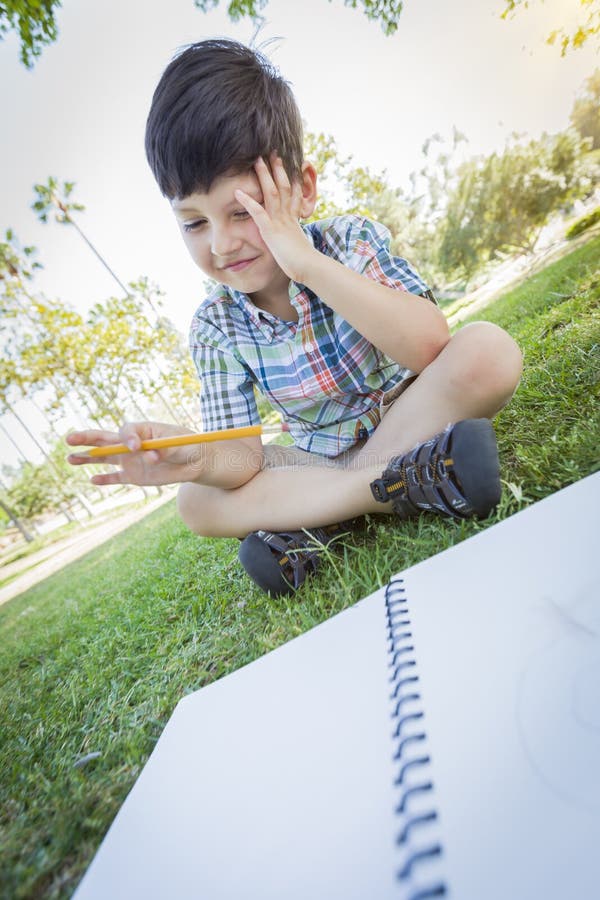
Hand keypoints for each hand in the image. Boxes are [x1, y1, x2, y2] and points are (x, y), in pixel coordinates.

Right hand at [66, 421, 198, 486]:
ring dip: (87, 458)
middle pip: (105, 439)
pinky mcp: (134, 476)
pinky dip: (105, 480)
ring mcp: (131, 460)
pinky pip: (116, 478)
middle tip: (70, 438)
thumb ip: (162, 448)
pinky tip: (93, 480)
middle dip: (86, 438)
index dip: (127, 438)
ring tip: (70, 458)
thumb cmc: (188, 446)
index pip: (125, 431)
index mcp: (142, 430)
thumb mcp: (179, 444)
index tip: (137, 447)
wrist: (195, 462)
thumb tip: (149, 457)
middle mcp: (132, 444)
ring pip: (104, 458)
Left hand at [234, 155, 314, 283]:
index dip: (290, 177)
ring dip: (264, 176)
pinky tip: (237, 192)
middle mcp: (287, 216)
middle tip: (272, 152)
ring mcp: (279, 222)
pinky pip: (258, 212)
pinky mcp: (271, 231)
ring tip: (256, 160)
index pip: (292, 193)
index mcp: (294, 219)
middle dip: (277, 169)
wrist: (309, 268)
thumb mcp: (299, 246)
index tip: (288, 163)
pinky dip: (247, 201)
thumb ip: (295, 239)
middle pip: (283, 186)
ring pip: (271, 193)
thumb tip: (296, 242)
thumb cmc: (305, 262)